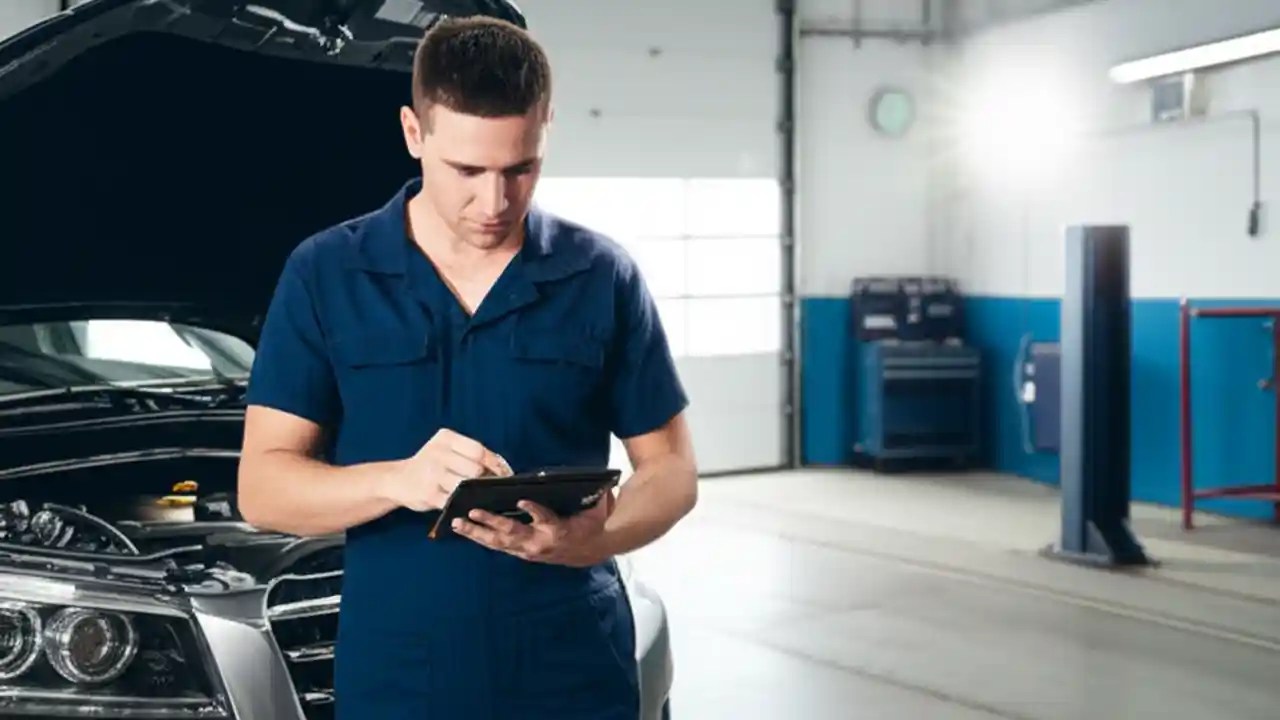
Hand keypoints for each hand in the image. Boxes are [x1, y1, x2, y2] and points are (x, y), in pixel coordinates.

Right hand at [380, 429, 510, 511]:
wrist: (397, 479)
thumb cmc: (430, 464)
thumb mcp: (446, 450)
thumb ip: (470, 455)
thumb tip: (503, 468)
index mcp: (446, 438)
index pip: (479, 450)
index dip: (495, 464)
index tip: (505, 474)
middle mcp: (438, 453)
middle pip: (475, 468)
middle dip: (485, 479)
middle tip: (491, 487)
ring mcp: (432, 474)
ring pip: (466, 485)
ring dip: (476, 492)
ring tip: (479, 495)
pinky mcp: (429, 494)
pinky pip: (454, 501)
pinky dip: (464, 504)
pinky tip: (467, 505)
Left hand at [453, 491, 615, 566]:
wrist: (591, 550)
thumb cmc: (590, 522)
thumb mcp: (594, 506)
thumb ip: (589, 492)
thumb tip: (589, 474)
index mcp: (559, 529)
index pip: (546, 518)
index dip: (535, 510)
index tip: (522, 501)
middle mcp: (540, 542)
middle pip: (512, 532)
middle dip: (491, 522)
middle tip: (473, 512)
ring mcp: (529, 550)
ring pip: (500, 543)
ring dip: (478, 533)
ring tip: (458, 524)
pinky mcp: (522, 553)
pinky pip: (499, 547)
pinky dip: (481, 538)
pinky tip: (466, 532)